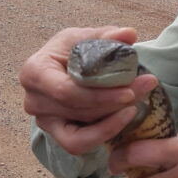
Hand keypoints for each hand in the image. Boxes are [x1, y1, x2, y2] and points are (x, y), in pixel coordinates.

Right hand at [19, 26, 157, 155]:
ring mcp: (44, 120)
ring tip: (139, 98)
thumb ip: (107, 36)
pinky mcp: (56, 134)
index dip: (99, 95)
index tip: (129, 90)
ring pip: (81, 128)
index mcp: (34, 72)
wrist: (67, 66)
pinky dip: (104, 133)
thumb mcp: (88, 37)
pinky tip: (125, 117)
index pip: (66, 91)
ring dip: (113, 116)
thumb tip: (129, 33)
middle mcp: (34, 100)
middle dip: (114, 102)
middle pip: (78, 110)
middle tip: (144, 88)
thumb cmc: (74, 50)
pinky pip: (79, 144)